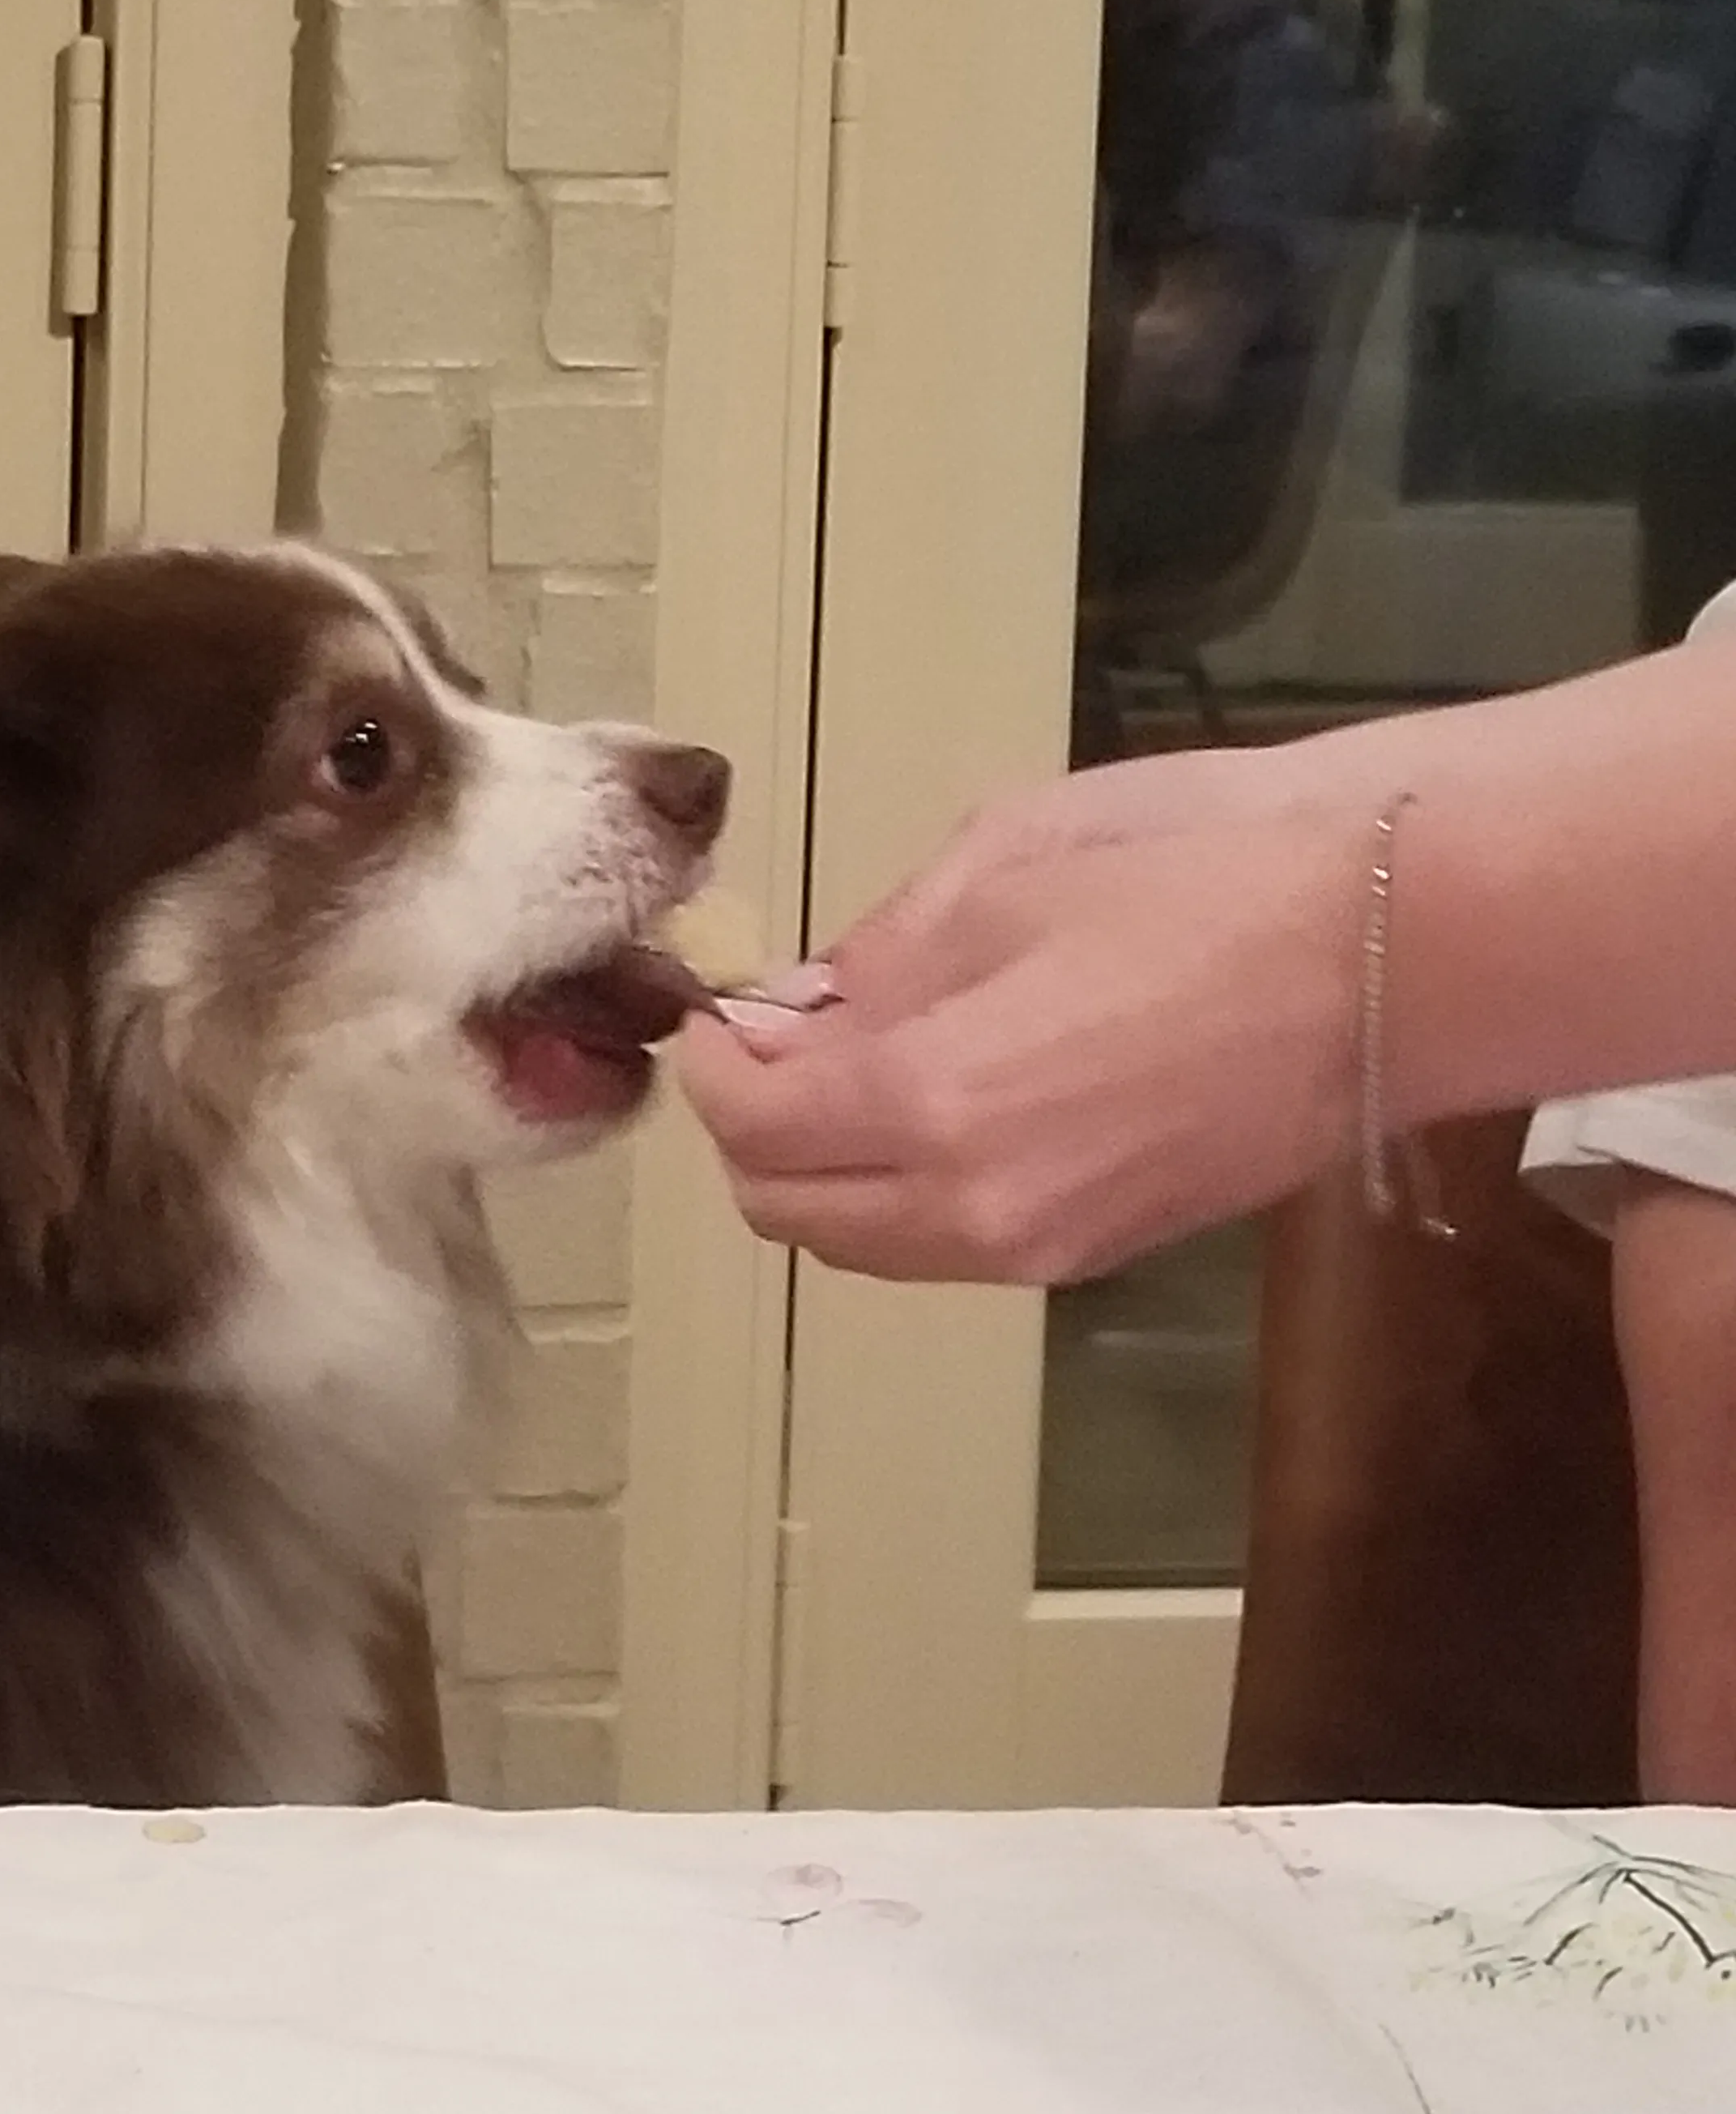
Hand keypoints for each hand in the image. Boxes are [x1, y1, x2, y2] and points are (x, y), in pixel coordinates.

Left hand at [676, 796, 1381, 1284]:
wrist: (1400, 941)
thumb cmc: (1201, 868)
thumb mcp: (1003, 864)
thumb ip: (882, 953)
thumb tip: (809, 1002)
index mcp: (937, 1106)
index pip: (753, 1126)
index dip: (713, 1064)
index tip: (714, 1004)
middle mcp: (979, 1211)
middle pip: (793, 1214)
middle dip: (753, 1132)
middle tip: (768, 1038)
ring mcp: (1051, 1248)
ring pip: (872, 1243)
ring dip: (827, 1169)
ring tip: (852, 1058)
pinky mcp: (1112, 1249)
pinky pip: (957, 1240)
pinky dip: (909, 1185)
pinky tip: (943, 1090)